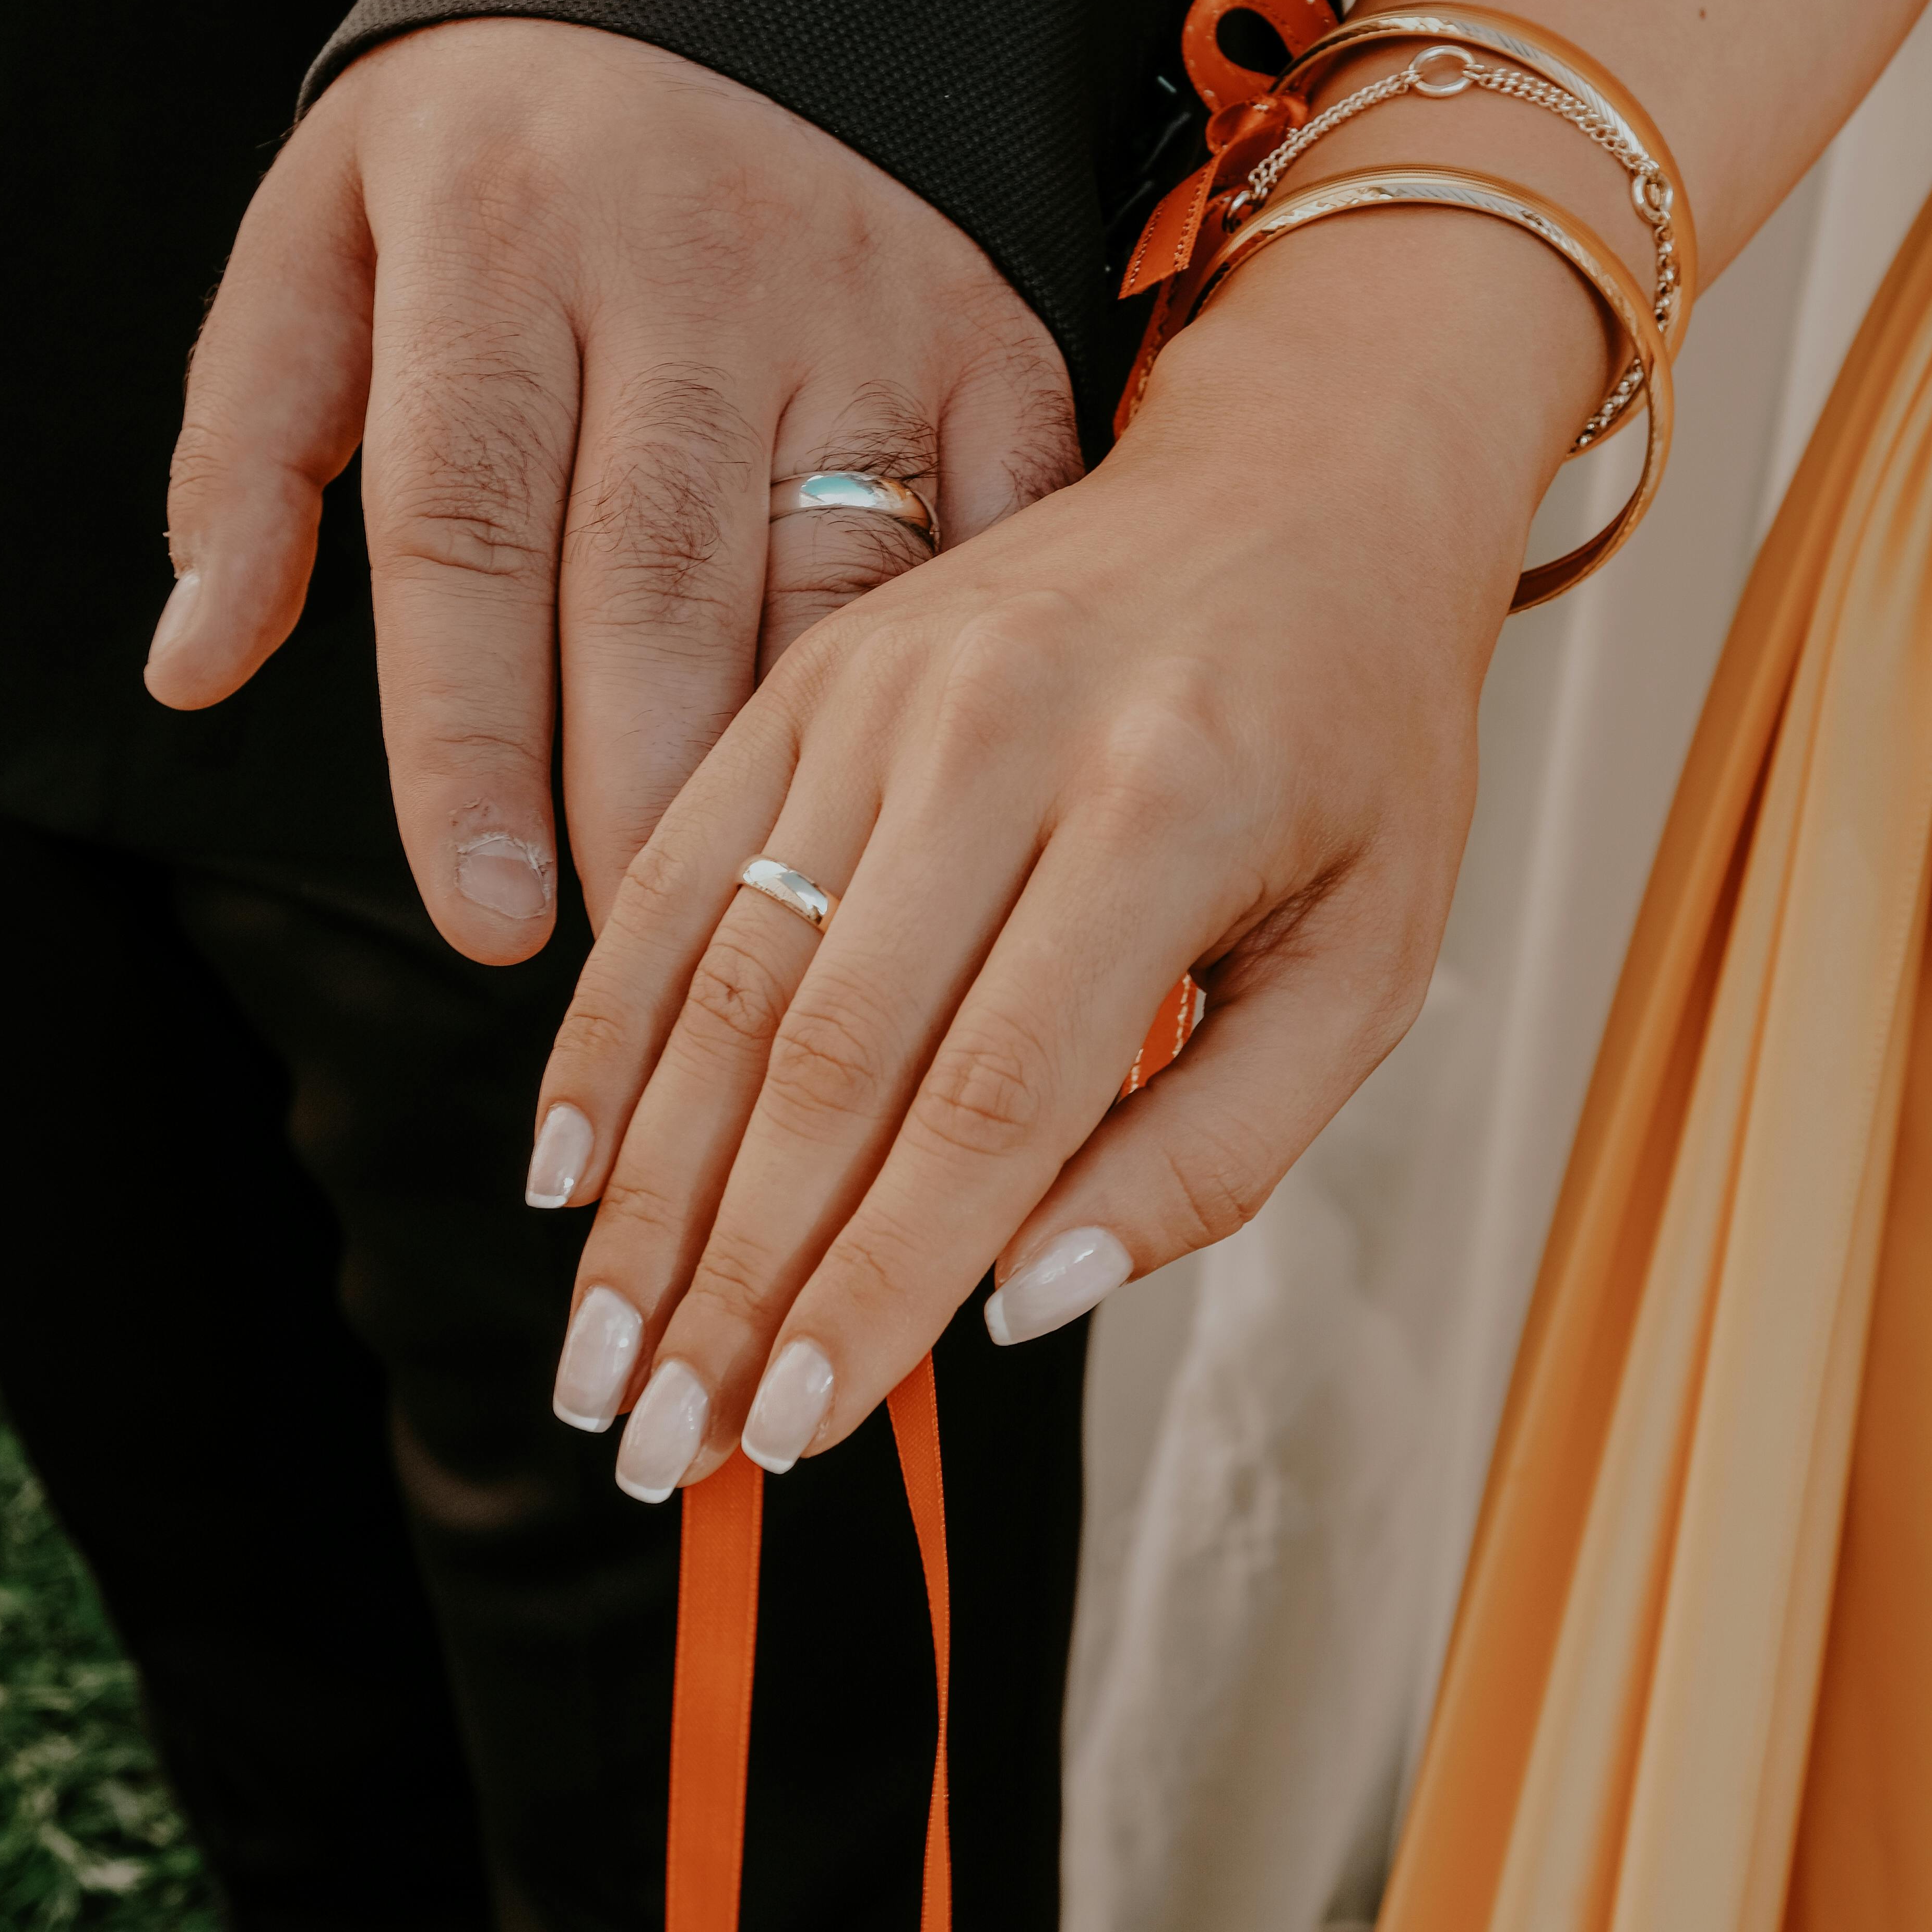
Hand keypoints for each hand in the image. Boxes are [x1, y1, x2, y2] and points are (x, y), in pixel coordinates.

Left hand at [144, 20, 1077, 954]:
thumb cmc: (515, 113)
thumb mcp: (328, 208)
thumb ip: (250, 433)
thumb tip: (193, 666)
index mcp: (493, 239)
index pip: (464, 534)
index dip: (466, 747)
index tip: (483, 922)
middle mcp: (684, 268)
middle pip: (653, 582)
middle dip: (636, 796)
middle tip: (624, 969)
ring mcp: (860, 298)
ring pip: (833, 578)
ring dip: (802, 770)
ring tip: (769, 929)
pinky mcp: (996, 320)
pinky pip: (1002, 518)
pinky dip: (977, 657)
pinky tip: (954, 784)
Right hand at [528, 203, 1610, 1495]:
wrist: (1298, 489)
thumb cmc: (1352, 750)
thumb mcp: (1366, 959)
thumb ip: (1217, 1148)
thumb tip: (1024, 1305)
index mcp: (1168, 808)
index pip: (990, 1099)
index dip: (880, 1277)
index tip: (796, 1424)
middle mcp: (1003, 732)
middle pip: (830, 1055)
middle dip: (729, 1275)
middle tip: (658, 1442)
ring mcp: (885, 686)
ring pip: (729, 976)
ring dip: (647, 1187)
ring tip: (599, 1353)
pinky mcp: (814, 670)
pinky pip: (678, 863)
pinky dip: (609, 1027)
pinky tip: (565, 1165)